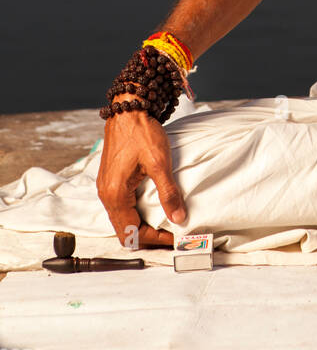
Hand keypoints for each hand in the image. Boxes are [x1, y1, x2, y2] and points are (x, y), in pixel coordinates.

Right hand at [96, 106, 186, 248]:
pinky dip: (135, 214)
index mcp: (115, 194)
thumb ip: (168, 193)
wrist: (128, 109)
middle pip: (124, 230)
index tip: (173, 238)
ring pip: (122, 220)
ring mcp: (106, 187)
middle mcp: (106, 194)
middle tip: (170, 235)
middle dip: (147, 236)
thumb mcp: (159, 163)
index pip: (131, 233)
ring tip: (163, 224)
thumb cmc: (141, 132)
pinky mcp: (110, 180)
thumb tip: (178, 218)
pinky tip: (151, 209)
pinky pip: (121, 207)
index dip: (153, 240)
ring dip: (141, 225)